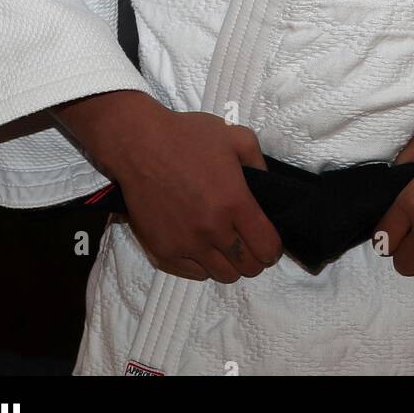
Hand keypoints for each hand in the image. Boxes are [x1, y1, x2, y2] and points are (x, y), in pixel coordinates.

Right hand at [65, 95, 284, 284]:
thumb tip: (267, 187)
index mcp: (234, 203)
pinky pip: (193, 274)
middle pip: (247, 267)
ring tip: (224, 244)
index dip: (273, 247)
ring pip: (222, 275)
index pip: (267, 248)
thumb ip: (260, 163)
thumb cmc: (188, 136)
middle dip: (255, 257)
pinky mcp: (163, 251)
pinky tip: (202, 246)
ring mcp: (186, 244)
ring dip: (229, 263)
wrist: (140, 145)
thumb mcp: (236, 137)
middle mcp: (212, 230)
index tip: (269, 240)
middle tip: (247, 242)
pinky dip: (203, 265)